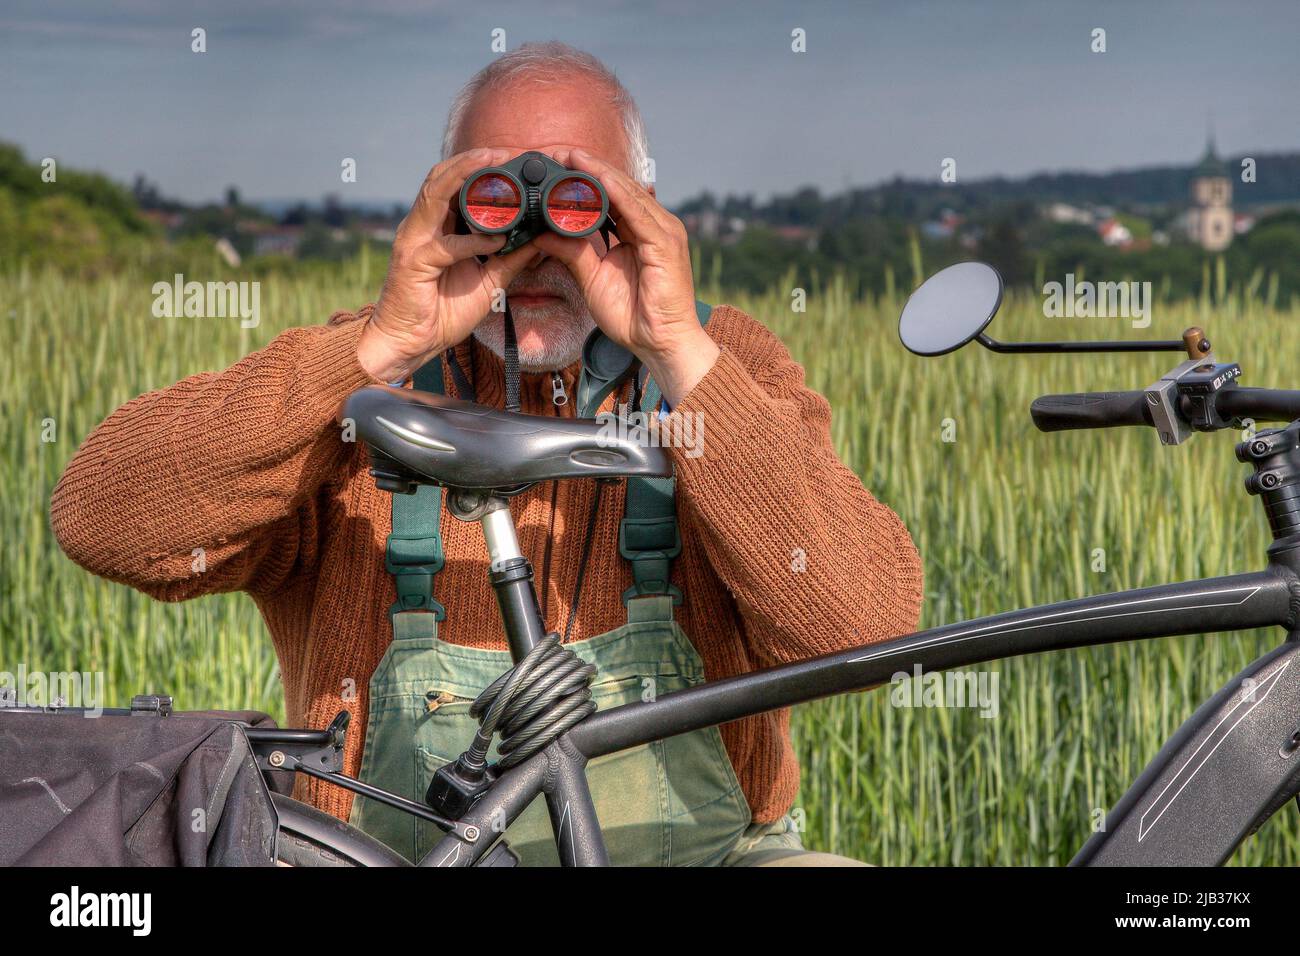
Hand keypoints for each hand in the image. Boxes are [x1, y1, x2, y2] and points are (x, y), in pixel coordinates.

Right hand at [357, 148, 538, 382]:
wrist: (410, 343)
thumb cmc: (443, 312)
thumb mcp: (488, 281)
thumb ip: (512, 259)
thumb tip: (541, 239)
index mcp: (438, 226)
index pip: (456, 182)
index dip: (482, 165)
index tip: (515, 160)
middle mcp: (423, 225)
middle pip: (443, 175)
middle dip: (476, 159)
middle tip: (510, 152)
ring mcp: (414, 239)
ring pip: (436, 192)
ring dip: (466, 174)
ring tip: (496, 163)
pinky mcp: (414, 261)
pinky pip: (446, 244)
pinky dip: (473, 239)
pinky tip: (497, 238)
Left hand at [532, 147, 718, 405]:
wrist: (660, 344)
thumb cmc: (633, 317)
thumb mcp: (592, 279)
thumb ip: (573, 252)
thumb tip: (544, 233)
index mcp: (640, 231)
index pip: (611, 196)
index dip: (584, 178)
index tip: (554, 165)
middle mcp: (655, 224)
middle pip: (619, 186)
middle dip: (587, 167)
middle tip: (555, 151)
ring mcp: (664, 230)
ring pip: (626, 191)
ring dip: (597, 172)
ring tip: (568, 155)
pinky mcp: (666, 241)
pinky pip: (636, 210)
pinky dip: (614, 192)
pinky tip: (594, 177)